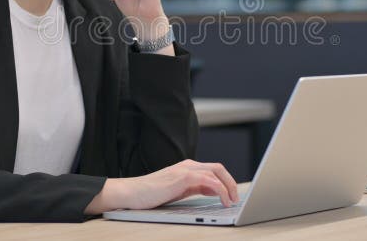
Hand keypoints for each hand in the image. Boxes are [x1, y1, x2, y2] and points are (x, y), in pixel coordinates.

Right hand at [84, 159, 238, 213]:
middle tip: (234, 198)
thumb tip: (213, 192)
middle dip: (231, 183)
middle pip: (219, 168)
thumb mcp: (177, 191)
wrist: (132, 193)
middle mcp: (189, 165)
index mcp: (187, 168)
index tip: (230, 195)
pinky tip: (222, 200)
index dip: (226, 182)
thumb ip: (194, 188)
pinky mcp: (183, 176)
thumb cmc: (151, 194)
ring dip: (228, 187)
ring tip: (231, 201)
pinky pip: (209, 180)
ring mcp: (186, 169)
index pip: (213, 170)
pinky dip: (220, 189)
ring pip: (217, 172)